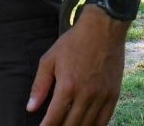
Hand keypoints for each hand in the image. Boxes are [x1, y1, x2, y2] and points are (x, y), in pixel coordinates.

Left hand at [27, 6, 127, 124]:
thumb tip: (30, 108)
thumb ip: (40, 85)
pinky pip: (104, 121)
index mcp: (67, 86)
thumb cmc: (75, 41)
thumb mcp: (51, 58)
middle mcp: (85, 95)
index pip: (53, 119)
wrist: (104, 26)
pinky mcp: (113, 94)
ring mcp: (101, 96)